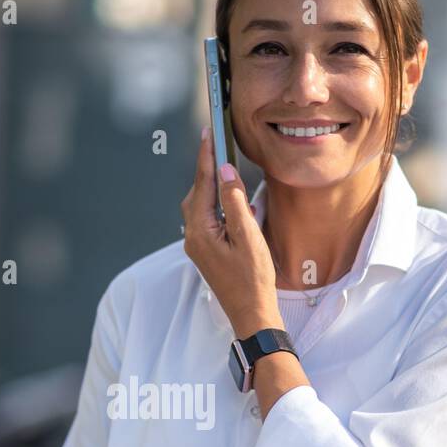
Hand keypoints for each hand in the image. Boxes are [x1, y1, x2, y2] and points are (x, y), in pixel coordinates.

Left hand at [181, 128, 281, 337]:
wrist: (252, 313)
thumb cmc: (253, 280)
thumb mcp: (248, 236)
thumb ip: (234, 202)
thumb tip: (225, 172)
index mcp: (200, 231)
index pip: (202, 185)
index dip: (206, 157)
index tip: (208, 132)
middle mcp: (193, 237)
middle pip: (197, 194)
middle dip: (208, 170)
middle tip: (219, 145)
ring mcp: (198, 245)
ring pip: (202, 206)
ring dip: (214, 188)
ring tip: (228, 170)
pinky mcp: (207, 251)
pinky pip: (209, 220)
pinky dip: (219, 206)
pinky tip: (235, 203)